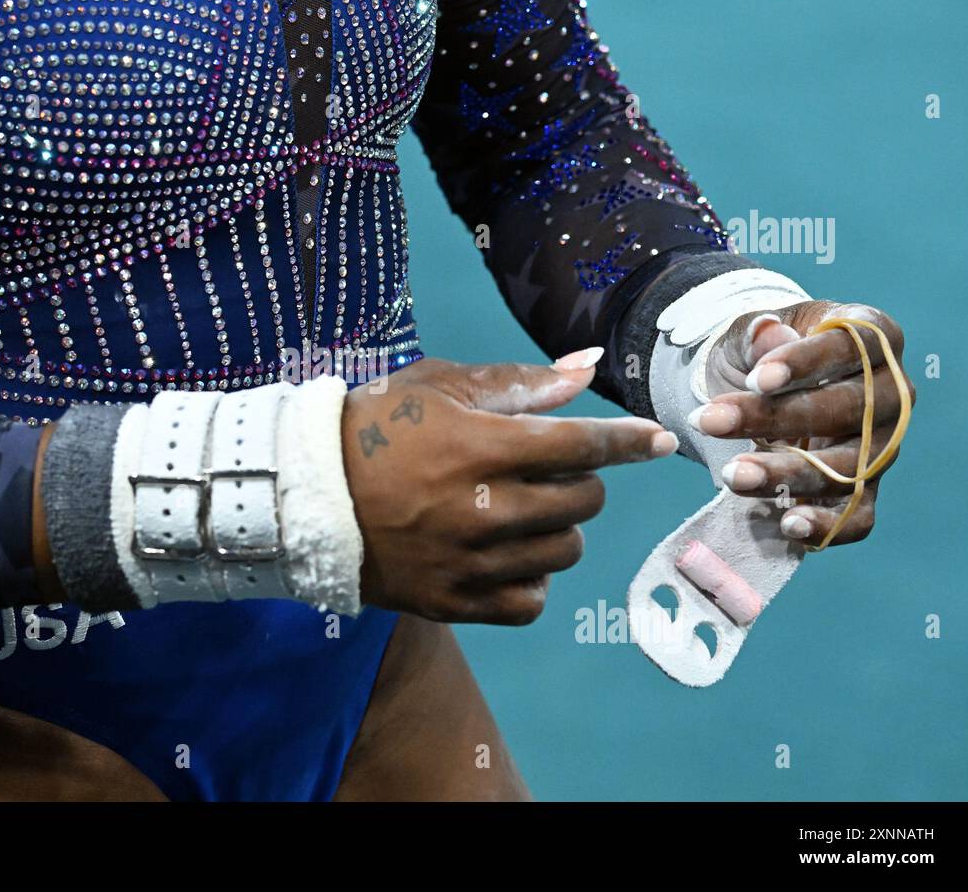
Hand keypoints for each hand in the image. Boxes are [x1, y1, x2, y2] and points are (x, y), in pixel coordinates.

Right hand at [343, 352, 678, 624]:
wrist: (307, 494)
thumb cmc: (377, 427)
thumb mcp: (442, 387)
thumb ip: (521, 382)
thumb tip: (591, 367)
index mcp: (482, 446)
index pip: (584, 444)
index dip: (631, 441)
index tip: (661, 440)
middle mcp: (482, 508)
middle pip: (585, 501)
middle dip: (580, 479)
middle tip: (543, 469)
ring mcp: (468, 562)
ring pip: (565, 551)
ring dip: (557, 527)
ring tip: (520, 511)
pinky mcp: (453, 601)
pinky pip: (532, 601)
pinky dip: (532, 577)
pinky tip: (508, 554)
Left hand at [698, 300, 913, 546]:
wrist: (762, 396)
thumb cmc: (762, 356)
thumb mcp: (750, 335)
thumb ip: (756, 335)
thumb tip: (765, 331)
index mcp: (873, 338)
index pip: (851, 346)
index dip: (806, 363)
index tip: (756, 379)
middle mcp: (890, 394)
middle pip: (846, 409)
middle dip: (774, 417)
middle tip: (710, 421)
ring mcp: (882, 447)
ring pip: (847, 466)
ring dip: (786, 473)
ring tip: (731, 474)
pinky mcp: (867, 491)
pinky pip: (859, 517)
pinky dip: (827, 526)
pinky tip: (787, 525)